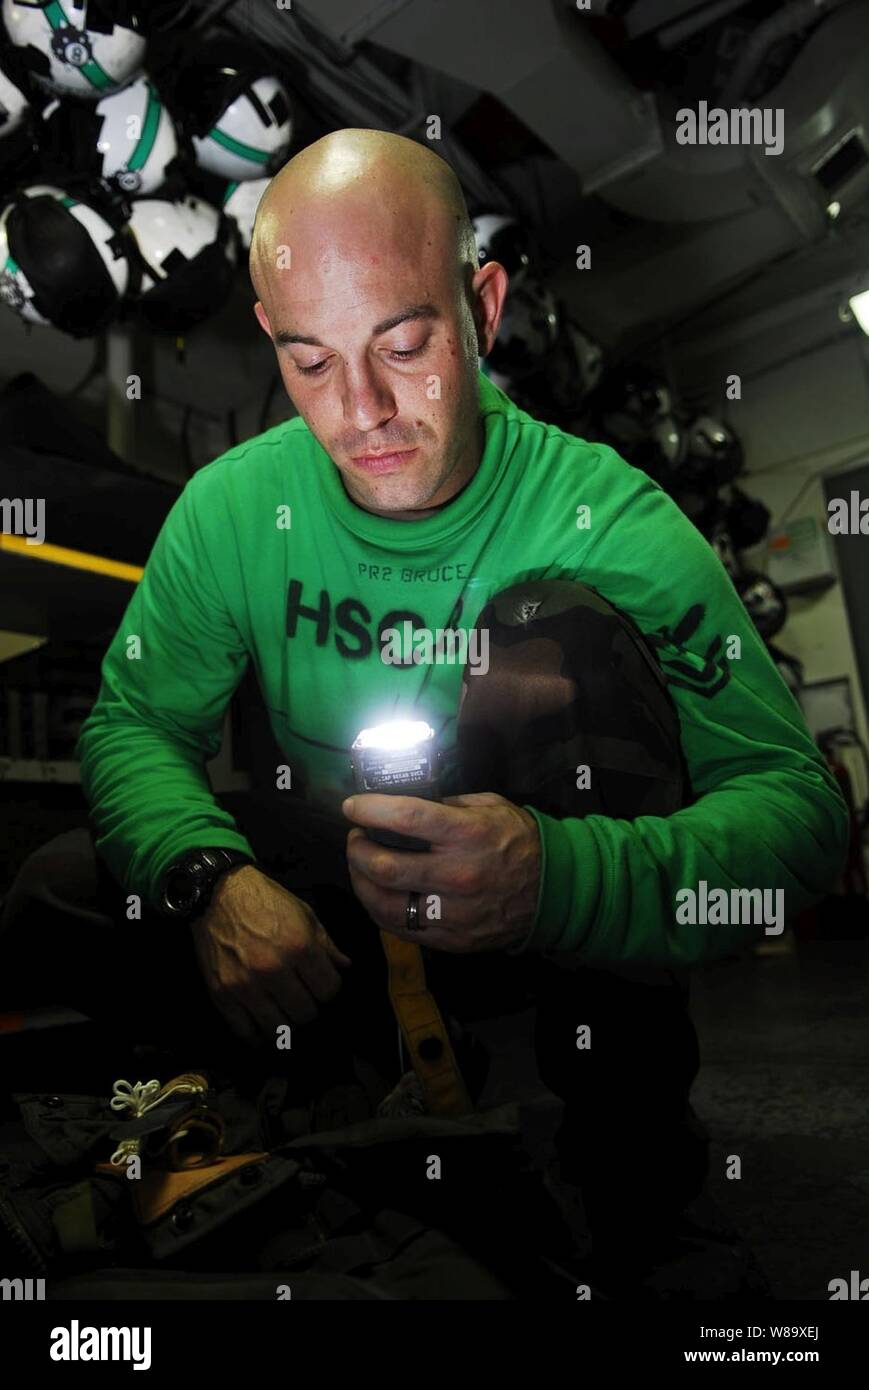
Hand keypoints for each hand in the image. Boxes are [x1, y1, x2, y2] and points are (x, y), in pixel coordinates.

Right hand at [190, 865, 350, 1041]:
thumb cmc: (266, 900)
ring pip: (279, 1029)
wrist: (218, 894)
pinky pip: (245, 1032)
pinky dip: (258, 1035)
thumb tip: (345, 967)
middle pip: (306, 1013)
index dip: (329, 989)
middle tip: (303, 997)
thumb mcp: (304, 914)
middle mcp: (274, 970)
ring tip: (284, 1012)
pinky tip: (263, 1026)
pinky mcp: (222, 995)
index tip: (322, 984)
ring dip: (286, 1023)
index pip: (329, 991)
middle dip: (309, 1007)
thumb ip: (326, 944)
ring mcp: (246, 985)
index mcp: (299, 947)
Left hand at [342, 792, 540, 952]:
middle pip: (384, 866)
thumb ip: (447, 804)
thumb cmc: (519, 840)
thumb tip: (404, 805)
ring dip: (361, 882)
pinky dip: (380, 909)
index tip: (351, 806)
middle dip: (357, 850)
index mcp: (467, 834)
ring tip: (362, 867)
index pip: (405, 818)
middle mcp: (457, 874)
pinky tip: (379, 893)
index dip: (369, 810)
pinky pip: (401, 928)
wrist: (555, 891)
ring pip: (384, 904)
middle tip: (356, 838)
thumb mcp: (490, 807)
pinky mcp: (452, 939)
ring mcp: (453, 912)